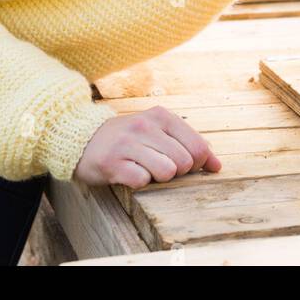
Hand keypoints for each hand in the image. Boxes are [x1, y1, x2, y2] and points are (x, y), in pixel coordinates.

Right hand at [73, 106, 221, 187]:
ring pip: (167, 172)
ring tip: (146, 170)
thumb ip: (189, 144)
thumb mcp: (159, 131)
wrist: (82, 139)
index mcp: (161, 116)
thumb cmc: (128, 138)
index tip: (185, 166)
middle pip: (184, 162)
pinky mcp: (111, 163)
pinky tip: (130, 173)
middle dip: (178, 172)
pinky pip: (141, 181)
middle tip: (162, 168)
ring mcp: (127, 144)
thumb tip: (217, 166)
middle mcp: (145, 126)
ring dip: (160, 178)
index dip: (198, 163)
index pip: (198, 146)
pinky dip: (140, 183)